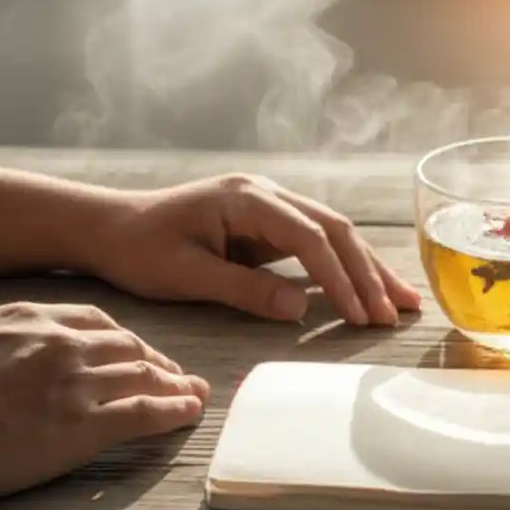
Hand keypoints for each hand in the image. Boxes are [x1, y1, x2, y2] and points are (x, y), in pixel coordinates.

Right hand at [0, 303, 207, 506]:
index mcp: (25, 317)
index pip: (92, 320)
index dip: (120, 336)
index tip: (132, 349)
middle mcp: (60, 342)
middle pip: (127, 344)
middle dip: (155, 358)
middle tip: (174, 373)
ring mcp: (77, 381)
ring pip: (144, 374)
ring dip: (175, 383)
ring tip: (193, 394)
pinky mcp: (85, 425)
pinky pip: (146, 412)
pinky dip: (174, 410)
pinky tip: (189, 413)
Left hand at [89, 174, 421, 325]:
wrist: (108, 228)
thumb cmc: (139, 249)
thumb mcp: (187, 275)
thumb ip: (244, 289)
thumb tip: (300, 307)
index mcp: (246, 199)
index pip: (310, 237)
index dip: (339, 277)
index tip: (358, 315)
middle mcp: (265, 194)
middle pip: (334, 229)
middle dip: (367, 272)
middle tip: (395, 314)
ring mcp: (267, 207)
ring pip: (331, 234)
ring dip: (365, 269)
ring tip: (401, 303)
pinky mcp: (264, 226)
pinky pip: (314, 245)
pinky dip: (341, 269)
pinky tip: (364, 290)